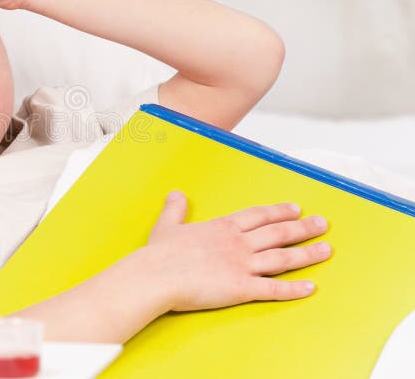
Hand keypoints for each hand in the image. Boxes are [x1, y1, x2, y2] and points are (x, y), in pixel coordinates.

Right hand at [146, 190, 331, 311]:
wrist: (157, 276)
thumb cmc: (159, 254)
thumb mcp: (166, 225)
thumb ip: (175, 209)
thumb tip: (176, 193)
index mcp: (222, 227)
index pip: (257, 215)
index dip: (278, 212)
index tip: (295, 209)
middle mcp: (237, 243)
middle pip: (277, 233)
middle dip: (302, 228)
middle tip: (322, 224)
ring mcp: (242, 265)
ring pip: (282, 257)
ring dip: (306, 254)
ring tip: (326, 249)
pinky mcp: (241, 288)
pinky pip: (273, 288)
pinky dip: (294, 289)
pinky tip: (311, 287)